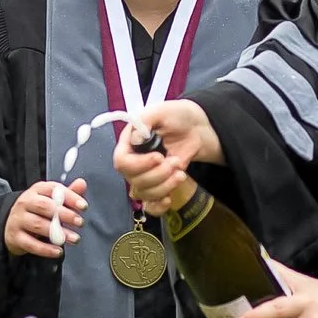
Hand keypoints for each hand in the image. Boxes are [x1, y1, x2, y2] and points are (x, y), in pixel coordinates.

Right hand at [4, 178, 88, 259]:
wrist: (13, 226)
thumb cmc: (38, 211)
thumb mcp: (52, 200)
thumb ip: (68, 194)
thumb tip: (82, 183)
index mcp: (36, 190)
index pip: (53, 189)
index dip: (70, 197)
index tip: (84, 206)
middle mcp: (25, 202)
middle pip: (44, 206)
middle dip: (64, 214)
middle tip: (80, 222)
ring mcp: (18, 219)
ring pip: (38, 225)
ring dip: (58, 232)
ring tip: (74, 239)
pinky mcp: (15, 237)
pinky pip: (31, 244)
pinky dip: (46, 249)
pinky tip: (58, 251)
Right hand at [118, 100, 220, 215]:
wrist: (196, 129)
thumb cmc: (176, 117)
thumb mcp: (161, 111)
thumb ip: (145, 120)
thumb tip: (134, 139)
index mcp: (128, 143)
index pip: (121, 162)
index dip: (139, 164)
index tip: (159, 157)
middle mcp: (133, 162)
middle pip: (134, 180)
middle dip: (158, 174)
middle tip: (176, 161)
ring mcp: (145, 177)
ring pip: (144, 194)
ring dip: (165, 186)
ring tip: (180, 172)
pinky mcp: (157, 187)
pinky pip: (150, 206)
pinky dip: (158, 206)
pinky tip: (169, 198)